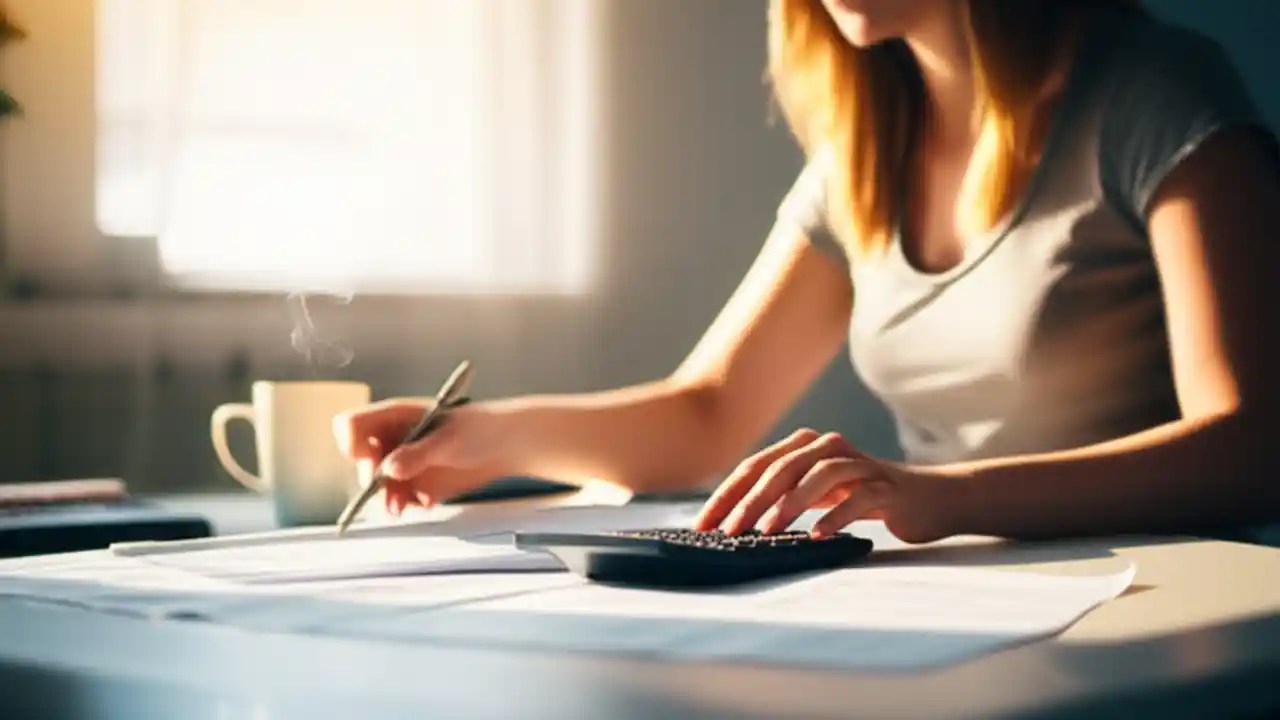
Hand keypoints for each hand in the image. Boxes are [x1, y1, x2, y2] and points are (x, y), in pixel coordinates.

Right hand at [333, 399, 516, 515]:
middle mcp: (394, 440)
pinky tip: (425, 501)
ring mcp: (404, 464)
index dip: (352, 441)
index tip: (367, 456)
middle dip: (370, 476)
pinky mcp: (416, 485)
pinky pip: (398, 500)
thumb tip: (389, 469)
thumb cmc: (481, 428)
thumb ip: (418, 454)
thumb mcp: (448, 440)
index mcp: (395, 417)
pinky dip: (406, 505)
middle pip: (361, 460)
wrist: (508, 446)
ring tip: (400, 508)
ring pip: (377, 485)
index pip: (352, 425)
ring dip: (385, 498)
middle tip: (387, 487)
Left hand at [693, 429, 962, 543]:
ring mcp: (860, 464)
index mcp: (806, 446)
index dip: (727, 494)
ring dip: (789, 505)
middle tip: (728, 531)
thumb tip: (730, 521)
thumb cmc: (862, 497)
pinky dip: (835, 516)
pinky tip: (818, 536)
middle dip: (751, 501)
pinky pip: (858, 499)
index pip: (756, 466)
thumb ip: (782, 496)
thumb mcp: (817, 493)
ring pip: (818, 477)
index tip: (703, 524)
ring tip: (766, 532)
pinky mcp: (886, 487)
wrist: (928, 499)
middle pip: (782, 468)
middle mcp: (829, 447)